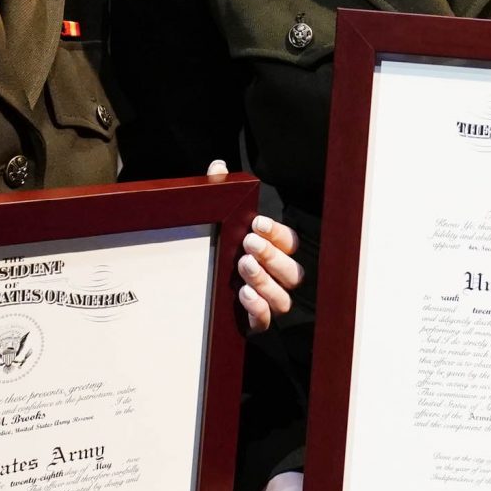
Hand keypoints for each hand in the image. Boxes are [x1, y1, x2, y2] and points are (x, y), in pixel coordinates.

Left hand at [206, 161, 301, 331]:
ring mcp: (269, 303)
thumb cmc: (219, 254)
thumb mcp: (218, 223)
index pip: (290, 242)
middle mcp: (278, 279)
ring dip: (266, 281)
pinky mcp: (255, 324)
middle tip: (248, 243)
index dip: (277, 233)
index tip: (257, 222)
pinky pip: (266, 321)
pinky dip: (259, 309)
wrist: (197, 298)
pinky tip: (243, 294)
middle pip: (293, 271)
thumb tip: (218, 167)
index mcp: (275, 253)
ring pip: (283, 298)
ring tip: (244, 265)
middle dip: (272, 256)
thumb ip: (219, 193)